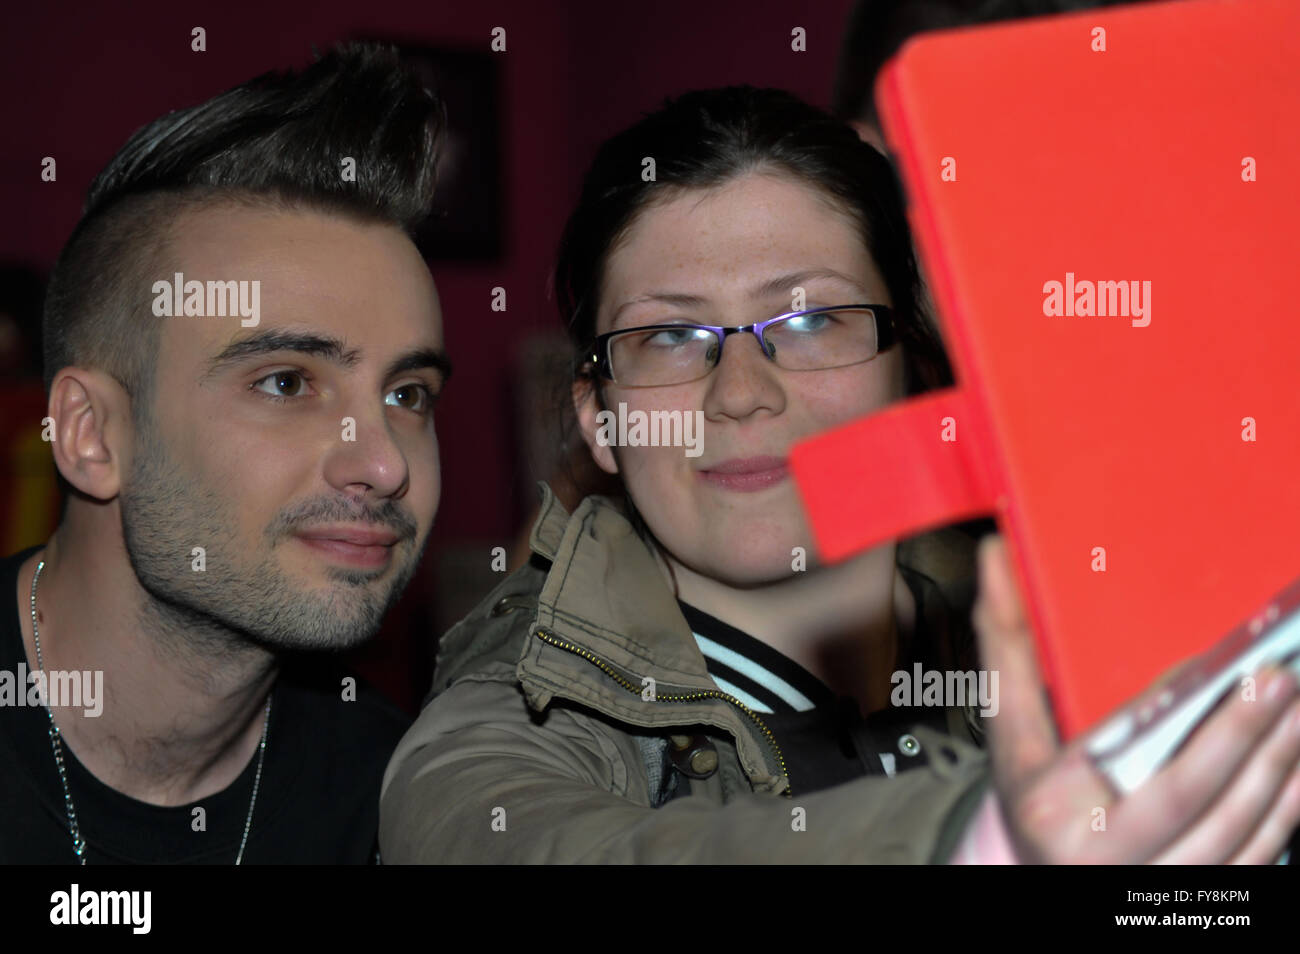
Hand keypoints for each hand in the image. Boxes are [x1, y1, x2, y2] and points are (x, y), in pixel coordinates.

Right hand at [967, 534, 1299, 863]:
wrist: (1036, 877)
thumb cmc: (1033, 795)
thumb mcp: (1010, 727)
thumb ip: (1006, 643)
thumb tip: (996, 557)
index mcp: (1053, 806)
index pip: (1124, 749)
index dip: (1176, 704)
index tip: (1223, 664)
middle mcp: (1102, 857)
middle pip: (1190, 793)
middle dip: (1244, 732)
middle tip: (1281, 677)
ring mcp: (1152, 886)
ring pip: (1236, 829)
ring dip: (1280, 766)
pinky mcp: (1194, 902)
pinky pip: (1258, 859)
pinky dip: (1287, 811)